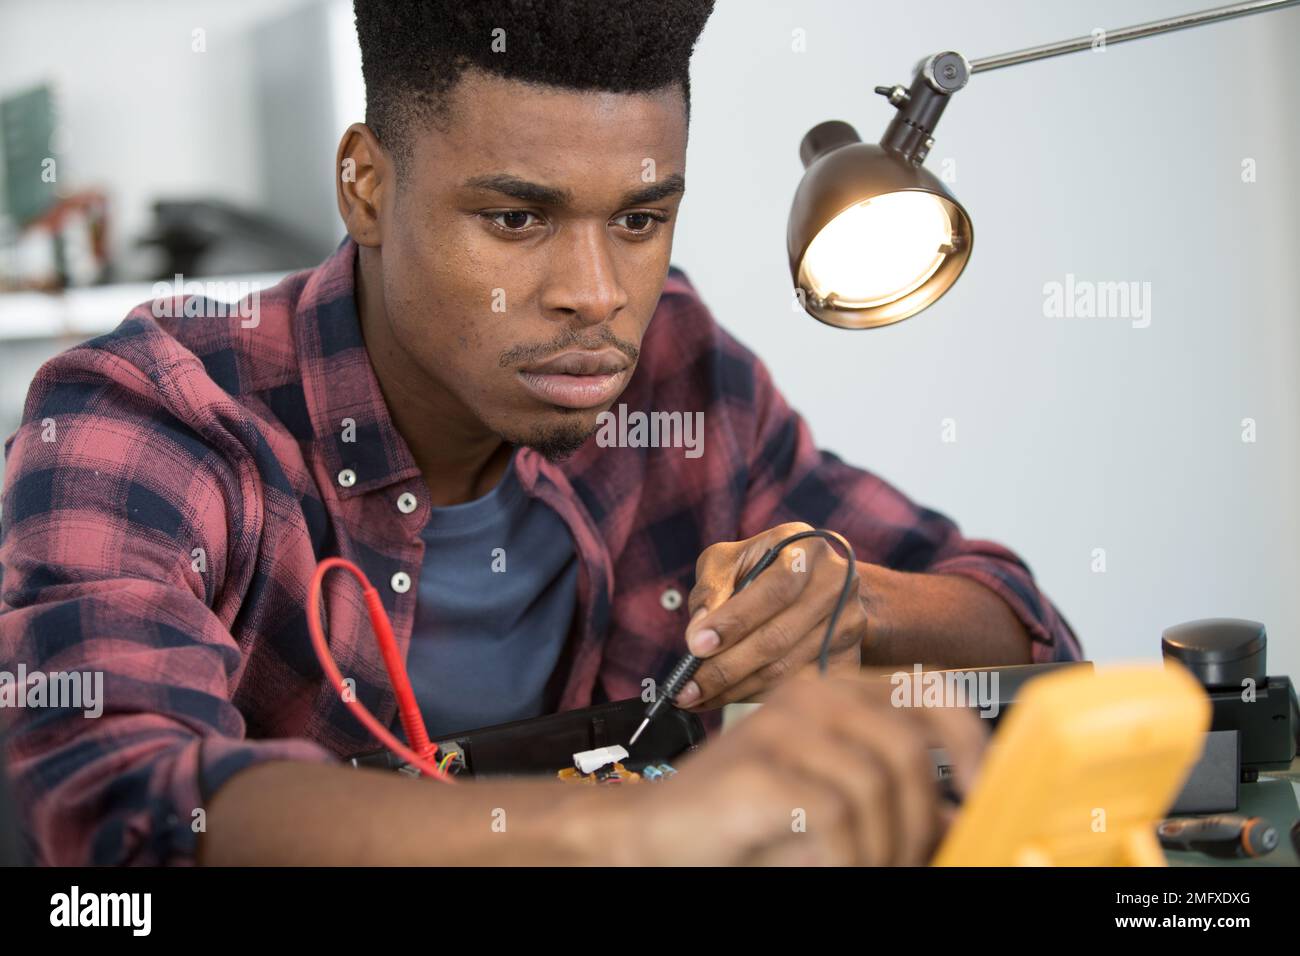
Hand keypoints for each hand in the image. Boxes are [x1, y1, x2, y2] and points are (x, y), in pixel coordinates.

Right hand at [618, 671, 987, 864]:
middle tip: (908, 860)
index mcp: (832, 693)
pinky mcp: (757, 770)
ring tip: (859, 870)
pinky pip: (834, 816)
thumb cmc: (743, 823)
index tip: (981, 793)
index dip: (968, 741)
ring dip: (881, 848)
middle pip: (908, 746)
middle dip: (921, 819)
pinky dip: (843, 857)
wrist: (650, 839)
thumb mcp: (832, 800)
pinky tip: (824, 868)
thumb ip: (893, 797)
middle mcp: (808, 697)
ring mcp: (779, 728)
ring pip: (876, 784)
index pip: (928, 692)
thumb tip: (963, 815)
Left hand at [679, 522, 866, 708]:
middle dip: (725, 667)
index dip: (734, 620)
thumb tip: (698, 634)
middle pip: (778, 637)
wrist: (817, 584)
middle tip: (686, 689)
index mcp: (806, 548)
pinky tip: (727, 699)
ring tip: (697, 698)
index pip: (774, 589)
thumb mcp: (730, 562)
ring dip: (735, 690)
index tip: (695, 647)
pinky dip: (757, 698)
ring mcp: (850, 623)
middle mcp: (837, 583)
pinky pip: (798, 690)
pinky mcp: (852, 659)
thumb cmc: (761, 569)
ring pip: (786, 671)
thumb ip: (710, 589)